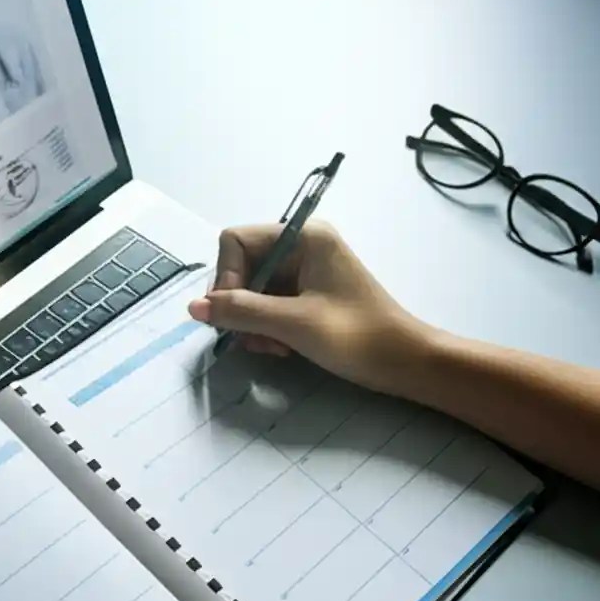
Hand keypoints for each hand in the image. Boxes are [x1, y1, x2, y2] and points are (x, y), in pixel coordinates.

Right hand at [188, 222, 432, 393]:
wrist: (406, 363)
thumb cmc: (356, 337)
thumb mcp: (292, 324)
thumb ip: (240, 312)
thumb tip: (193, 307)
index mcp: (303, 237)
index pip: (235, 241)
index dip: (226, 277)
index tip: (234, 312)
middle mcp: (301, 246)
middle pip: (241, 267)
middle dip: (240, 305)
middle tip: (255, 337)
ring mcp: (305, 271)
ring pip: (251, 290)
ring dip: (252, 321)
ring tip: (273, 346)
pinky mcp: (307, 294)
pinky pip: (267, 304)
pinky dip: (265, 327)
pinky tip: (281, 347)